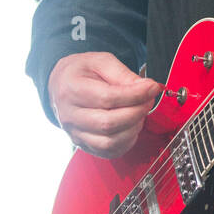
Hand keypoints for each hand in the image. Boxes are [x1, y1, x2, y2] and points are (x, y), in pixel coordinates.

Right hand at [48, 52, 163, 158]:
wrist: (61, 84)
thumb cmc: (81, 72)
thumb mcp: (101, 61)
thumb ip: (123, 74)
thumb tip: (147, 88)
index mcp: (71, 89)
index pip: (107, 98)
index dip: (135, 94)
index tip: (152, 87)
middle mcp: (69, 115)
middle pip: (109, 123)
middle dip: (137, 112)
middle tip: (148, 100)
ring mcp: (75, 133)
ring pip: (109, 142)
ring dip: (133, 128)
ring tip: (139, 112)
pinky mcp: (83, 145)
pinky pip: (109, 152)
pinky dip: (127, 141)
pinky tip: (131, 126)